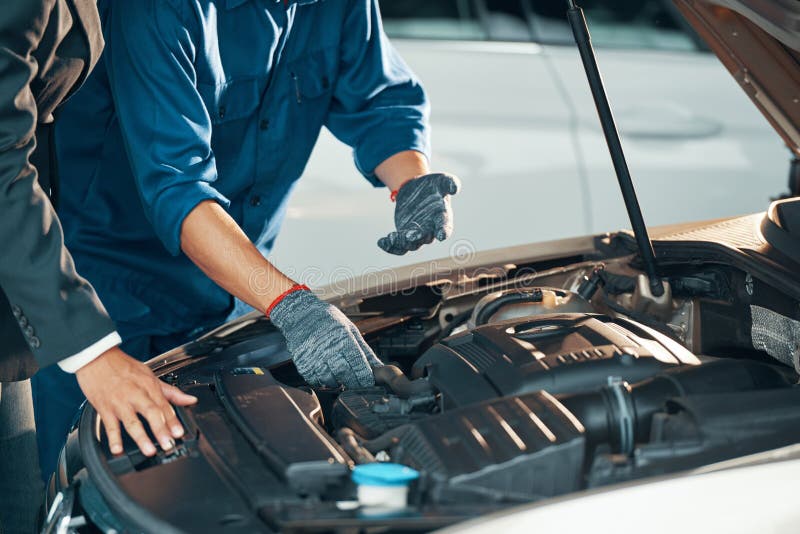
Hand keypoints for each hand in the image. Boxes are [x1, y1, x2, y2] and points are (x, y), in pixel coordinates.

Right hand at [76, 347, 197, 455]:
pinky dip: (113, 438)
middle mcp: (135, 394)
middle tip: (168, 444)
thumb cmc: (123, 367)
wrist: (96, 358)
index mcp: (149, 386)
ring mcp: (119, 402)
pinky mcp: (104, 408)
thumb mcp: (150, 375)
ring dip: (141, 437)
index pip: (164, 406)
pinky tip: (118, 449)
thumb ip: (171, 391)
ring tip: (149, 450)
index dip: (173, 420)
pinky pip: (110, 425)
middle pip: (151, 413)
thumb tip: (190, 400)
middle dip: (160, 430)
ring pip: (132, 421)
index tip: (179, 433)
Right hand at [268, 289, 381, 387]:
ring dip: (338, 383)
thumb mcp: (350, 329)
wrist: (300, 314)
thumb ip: (364, 349)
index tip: (368, 381)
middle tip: (356, 382)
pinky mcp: (303, 364)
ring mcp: (314, 357)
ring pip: (330, 381)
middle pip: (345, 375)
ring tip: (341, 377)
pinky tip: (327, 374)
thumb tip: (379, 367)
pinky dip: (323, 381)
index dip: (365, 376)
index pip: (358, 364)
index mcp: (343, 338)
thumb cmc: (329, 321)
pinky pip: (316, 381)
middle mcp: (328, 349)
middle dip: (353, 382)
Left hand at [378, 172, 460, 254]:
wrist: (418, 189)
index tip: (442, 235)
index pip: (445, 227)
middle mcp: (431, 229)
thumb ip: (450, 183)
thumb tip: (455, 189)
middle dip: (417, 237)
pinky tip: (381, 242)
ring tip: (391, 237)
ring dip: (401, 243)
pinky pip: (398, 246)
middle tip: (409, 236)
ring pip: (410, 245)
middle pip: (425, 238)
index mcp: (442, 217)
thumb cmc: (434, 185)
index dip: (444, 231)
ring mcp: (417, 235)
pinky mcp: (404, 236)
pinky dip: (390, 246)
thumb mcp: (442, 180)